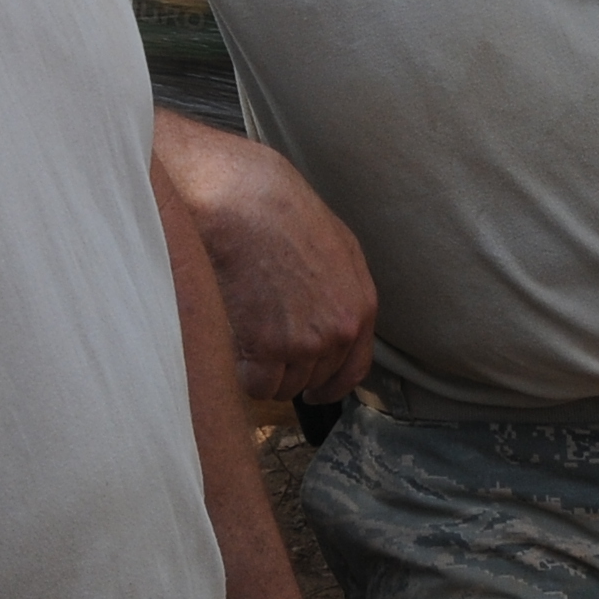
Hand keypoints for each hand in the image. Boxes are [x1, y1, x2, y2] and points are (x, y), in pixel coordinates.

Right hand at [169, 126, 376, 402]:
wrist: (248, 205)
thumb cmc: (285, 217)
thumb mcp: (338, 250)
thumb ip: (342, 294)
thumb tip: (332, 325)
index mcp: (360, 307)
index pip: (354, 370)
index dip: (331, 386)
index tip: (315, 392)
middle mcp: (339, 331)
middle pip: (315, 380)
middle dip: (292, 371)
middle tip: (268, 351)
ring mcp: (304, 342)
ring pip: (284, 387)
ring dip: (266, 373)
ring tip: (250, 338)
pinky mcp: (267, 347)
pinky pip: (257, 385)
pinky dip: (244, 375)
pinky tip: (237, 348)